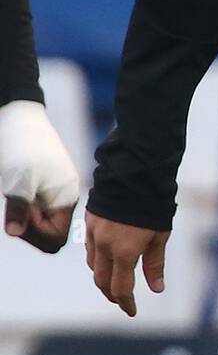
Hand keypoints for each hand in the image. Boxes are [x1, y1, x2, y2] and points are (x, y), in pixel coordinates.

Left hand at [0, 100, 79, 252]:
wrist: (18, 116)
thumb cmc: (23, 146)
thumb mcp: (19, 180)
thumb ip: (19, 209)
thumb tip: (14, 234)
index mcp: (67, 197)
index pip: (55, 238)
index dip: (35, 233)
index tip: (21, 214)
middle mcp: (63, 199)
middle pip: (49, 235)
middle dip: (29, 229)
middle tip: (15, 207)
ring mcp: (52, 194)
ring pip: (39, 225)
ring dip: (23, 219)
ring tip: (14, 197)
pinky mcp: (41, 188)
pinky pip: (34, 212)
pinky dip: (22, 211)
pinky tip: (13, 193)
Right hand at [85, 211, 168, 317]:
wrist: (135, 172)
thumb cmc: (154, 204)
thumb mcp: (160, 235)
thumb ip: (155, 264)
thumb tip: (156, 289)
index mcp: (124, 251)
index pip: (121, 288)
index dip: (126, 303)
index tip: (132, 311)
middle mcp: (105, 246)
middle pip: (102, 281)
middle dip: (112, 294)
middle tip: (123, 300)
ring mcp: (94, 234)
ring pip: (94, 266)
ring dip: (103, 278)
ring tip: (116, 281)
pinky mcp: (89, 222)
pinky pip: (90, 249)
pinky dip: (98, 260)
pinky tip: (108, 258)